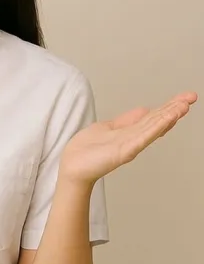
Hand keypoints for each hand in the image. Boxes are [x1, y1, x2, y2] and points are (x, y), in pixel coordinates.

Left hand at [59, 91, 197, 185]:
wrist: (72, 166)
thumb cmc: (86, 150)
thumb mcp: (109, 127)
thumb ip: (127, 120)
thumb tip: (145, 110)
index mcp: (131, 132)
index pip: (154, 117)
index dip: (169, 107)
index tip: (185, 98)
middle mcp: (134, 139)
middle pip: (157, 121)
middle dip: (174, 109)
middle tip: (192, 97)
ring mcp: (130, 145)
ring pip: (153, 127)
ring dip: (169, 116)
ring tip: (184, 106)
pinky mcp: (123, 151)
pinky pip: (142, 137)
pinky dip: (155, 128)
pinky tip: (167, 120)